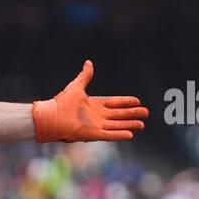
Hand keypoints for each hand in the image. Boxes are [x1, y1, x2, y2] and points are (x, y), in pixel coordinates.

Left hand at [33, 60, 148, 142]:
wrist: (52, 116)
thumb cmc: (61, 102)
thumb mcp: (76, 86)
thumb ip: (85, 76)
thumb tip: (88, 63)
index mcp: (94, 105)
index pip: (114, 103)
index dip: (125, 102)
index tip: (137, 101)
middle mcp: (97, 116)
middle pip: (119, 115)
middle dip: (132, 114)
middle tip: (146, 113)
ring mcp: (96, 125)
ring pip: (117, 125)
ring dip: (129, 125)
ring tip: (142, 125)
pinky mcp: (93, 134)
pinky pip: (110, 135)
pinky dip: (119, 135)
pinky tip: (130, 135)